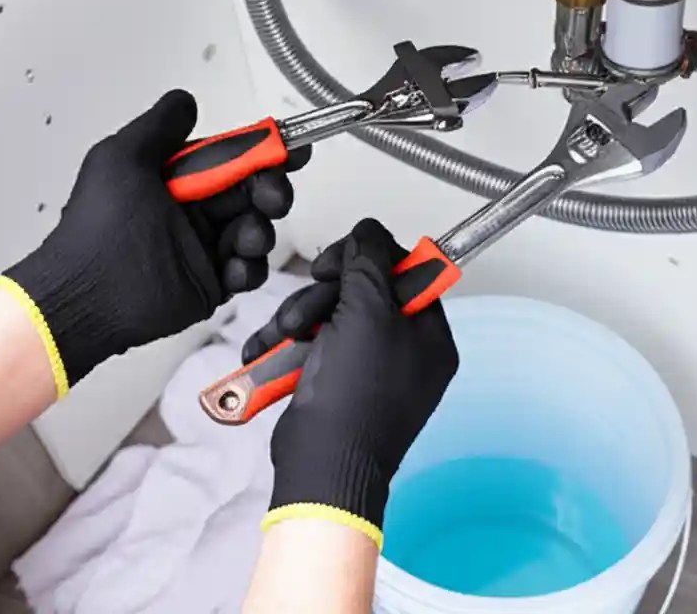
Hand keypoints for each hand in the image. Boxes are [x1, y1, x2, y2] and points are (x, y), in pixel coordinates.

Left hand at [2, 89, 308, 388]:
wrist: (87, 296)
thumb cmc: (96, 229)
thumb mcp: (121, 158)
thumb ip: (159, 127)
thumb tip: (184, 102)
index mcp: (174, 177)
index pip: (230, 155)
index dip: (263, 149)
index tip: (290, 147)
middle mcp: (191, 209)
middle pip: (253, 191)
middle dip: (271, 190)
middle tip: (272, 197)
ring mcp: (202, 248)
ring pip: (256, 230)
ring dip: (260, 230)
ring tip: (245, 239)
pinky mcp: (210, 283)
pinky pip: (248, 271)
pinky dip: (249, 268)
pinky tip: (232, 268)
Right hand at [247, 219, 457, 546]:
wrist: (322, 464)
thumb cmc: (354, 402)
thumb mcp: (366, 313)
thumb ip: (369, 263)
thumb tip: (369, 232)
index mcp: (429, 335)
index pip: (405, 270)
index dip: (366, 259)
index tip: (335, 264)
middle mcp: (405, 351)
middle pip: (361, 290)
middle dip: (322, 296)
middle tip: (306, 312)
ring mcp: (369, 369)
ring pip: (329, 315)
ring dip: (297, 319)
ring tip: (283, 339)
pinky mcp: (336, 383)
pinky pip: (312, 345)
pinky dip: (286, 346)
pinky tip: (267, 352)